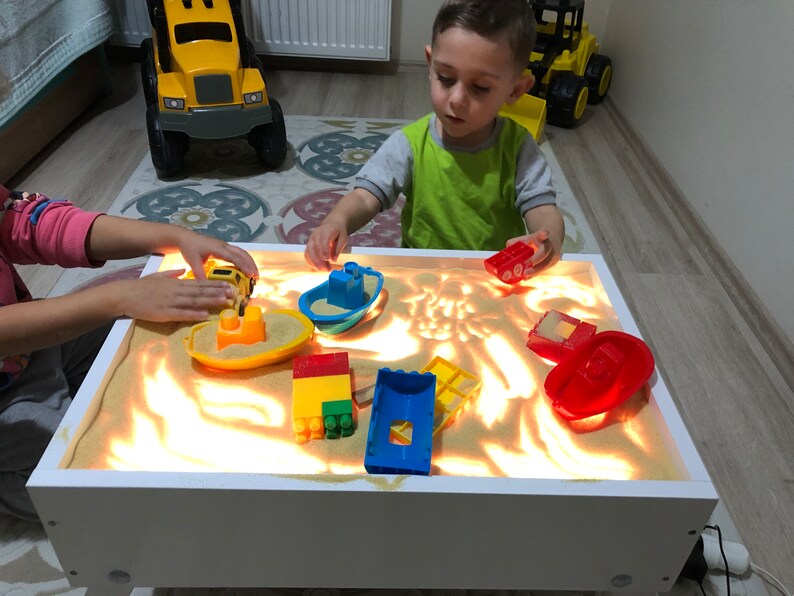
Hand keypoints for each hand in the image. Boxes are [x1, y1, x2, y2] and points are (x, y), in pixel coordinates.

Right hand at [108, 270, 235, 321]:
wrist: (124, 294)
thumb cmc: (140, 286)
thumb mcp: (158, 276)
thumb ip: (172, 274)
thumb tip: (183, 270)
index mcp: (175, 283)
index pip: (199, 283)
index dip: (214, 285)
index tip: (227, 285)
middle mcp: (176, 291)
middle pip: (200, 291)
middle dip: (217, 292)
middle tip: (232, 293)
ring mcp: (171, 302)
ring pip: (194, 301)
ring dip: (210, 301)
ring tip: (224, 301)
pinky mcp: (164, 313)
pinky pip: (181, 314)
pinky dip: (194, 314)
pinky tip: (205, 314)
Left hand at [172, 229, 258, 279]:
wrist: (185, 237)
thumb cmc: (189, 247)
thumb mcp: (192, 261)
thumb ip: (199, 273)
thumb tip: (206, 286)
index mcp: (217, 248)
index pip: (233, 257)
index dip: (243, 265)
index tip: (251, 274)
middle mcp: (223, 245)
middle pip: (242, 253)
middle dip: (251, 264)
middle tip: (257, 276)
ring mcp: (225, 246)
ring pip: (241, 252)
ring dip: (249, 262)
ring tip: (255, 274)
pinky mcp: (224, 247)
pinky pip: (237, 253)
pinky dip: (244, 260)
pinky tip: (246, 268)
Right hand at [305, 222, 347, 270]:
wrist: (331, 224)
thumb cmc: (338, 232)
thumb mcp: (343, 238)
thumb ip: (338, 248)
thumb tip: (333, 260)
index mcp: (325, 231)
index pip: (323, 241)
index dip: (324, 250)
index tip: (327, 259)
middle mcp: (316, 235)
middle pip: (313, 248)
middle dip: (318, 260)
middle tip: (324, 268)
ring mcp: (311, 240)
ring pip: (308, 252)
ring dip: (314, 262)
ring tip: (322, 270)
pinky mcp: (309, 245)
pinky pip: (307, 254)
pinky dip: (311, 262)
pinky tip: (317, 267)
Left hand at [507, 229, 560, 277]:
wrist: (548, 243)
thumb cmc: (533, 242)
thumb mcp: (524, 239)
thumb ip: (515, 243)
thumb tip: (508, 248)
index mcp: (540, 237)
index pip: (543, 234)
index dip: (544, 234)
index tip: (544, 234)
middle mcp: (548, 245)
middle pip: (545, 251)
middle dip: (537, 258)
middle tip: (528, 263)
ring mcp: (552, 255)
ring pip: (546, 264)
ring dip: (535, 270)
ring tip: (525, 275)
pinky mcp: (552, 263)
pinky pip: (544, 270)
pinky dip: (534, 274)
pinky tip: (526, 277)